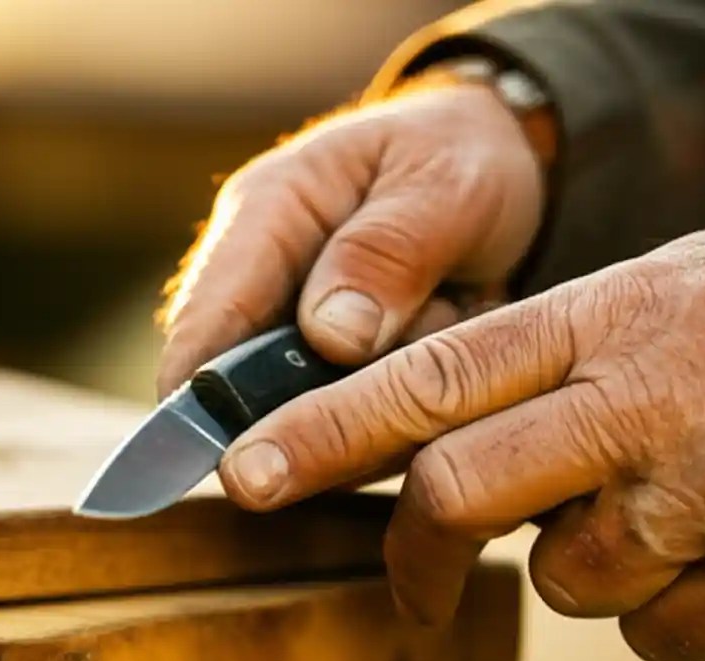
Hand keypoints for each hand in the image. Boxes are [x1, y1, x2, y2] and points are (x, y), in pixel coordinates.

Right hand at [155, 75, 544, 397]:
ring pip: (308, 419)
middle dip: (316, 409)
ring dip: (376, 406)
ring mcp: (302, 338)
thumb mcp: (445, 184)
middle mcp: (267, 284)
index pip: (207, 315)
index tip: (215, 459)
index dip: (196, 396)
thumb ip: (389, 253)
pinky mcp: (341, 378)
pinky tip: (449, 358)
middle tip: (395, 392)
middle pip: (244, 389)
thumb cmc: (463, 157)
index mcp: (267, 213)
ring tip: (445, 325)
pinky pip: (357, 429)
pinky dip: (404, 415)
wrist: (509, 165)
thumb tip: (329, 337)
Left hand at [217, 228, 704, 660]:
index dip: (322, 432)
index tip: (244, 471)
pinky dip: (668, 605)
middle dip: (409, 550)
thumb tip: (434, 425)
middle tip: (404, 574)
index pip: (428, 380)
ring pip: (564, 581)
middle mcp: (644, 410)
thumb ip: (550, 352)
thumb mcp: (663, 289)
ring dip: (585, 559)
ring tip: (665, 497)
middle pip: (458, 494)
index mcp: (605, 322)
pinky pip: (658, 634)